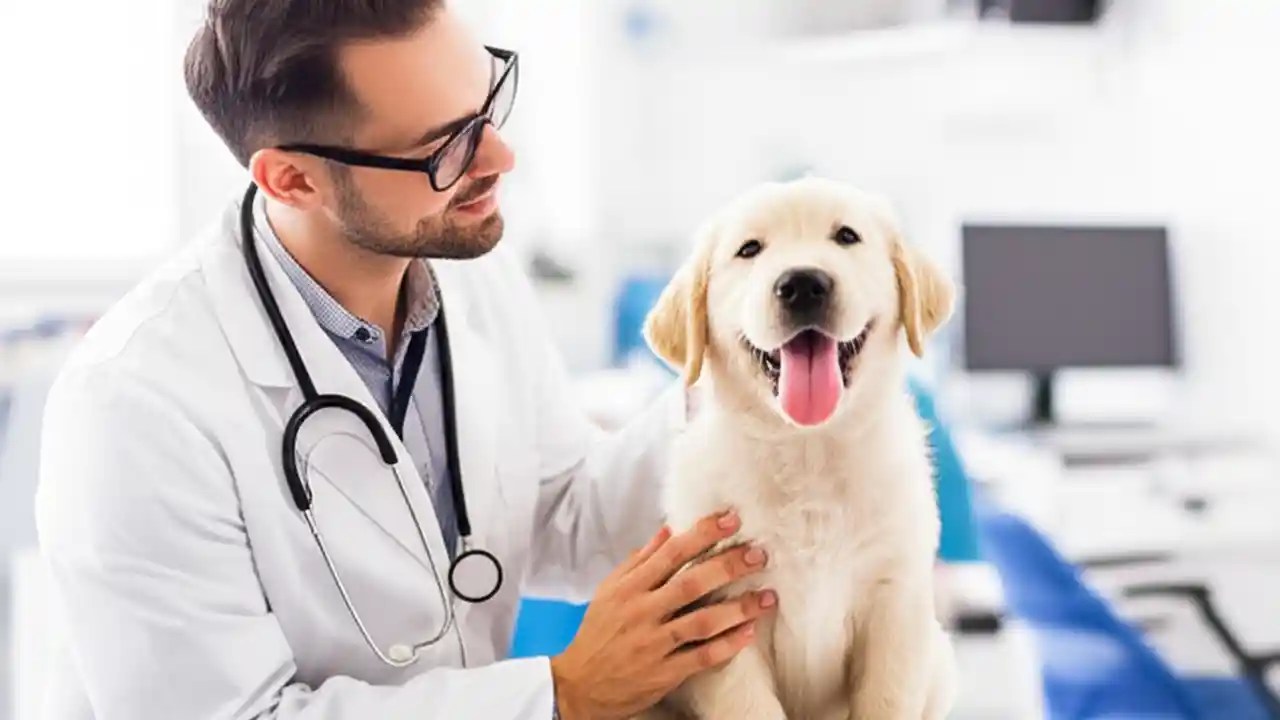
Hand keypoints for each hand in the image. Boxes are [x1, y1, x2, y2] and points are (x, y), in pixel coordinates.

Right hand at [550, 511, 775, 719]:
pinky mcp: (663, 673)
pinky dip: (726, 646)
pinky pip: (701, 657)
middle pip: (691, 584)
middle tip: (758, 554)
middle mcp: (642, 612)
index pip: (671, 553)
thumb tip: (667, 530)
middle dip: (727, 566)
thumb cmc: (598, 632)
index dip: (702, 534)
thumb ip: (639, 560)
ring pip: (702, 621)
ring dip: (738, 608)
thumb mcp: (609, 590)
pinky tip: (749, 633)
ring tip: (768, 596)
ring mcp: (654, 644)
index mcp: (630, 588)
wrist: (579, 685)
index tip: (730, 519)